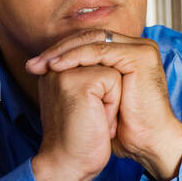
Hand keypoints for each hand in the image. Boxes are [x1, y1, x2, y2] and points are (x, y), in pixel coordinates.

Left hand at [26, 29, 181, 180]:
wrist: (148, 143)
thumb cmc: (125, 129)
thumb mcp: (98, 99)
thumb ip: (85, 80)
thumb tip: (52, 73)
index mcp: (129, 53)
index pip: (89, 42)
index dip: (61, 51)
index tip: (35, 65)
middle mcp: (137, 47)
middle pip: (89, 37)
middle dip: (58, 49)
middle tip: (33, 63)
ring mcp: (141, 49)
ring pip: (93, 41)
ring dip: (63, 51)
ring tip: (42, 65)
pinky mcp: (140, 56)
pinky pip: (101, 50)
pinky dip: (76, 56)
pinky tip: (57, 66)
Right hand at [30, 63, 121, 180]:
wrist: (68, 165)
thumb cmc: (80, 139)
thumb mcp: (84, 103)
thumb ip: (90, 80)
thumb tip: (114, 63)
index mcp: (54, 70)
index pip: (93, 59)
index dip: (103, 89)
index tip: (86, 115)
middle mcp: (56, 66)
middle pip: (104, 62)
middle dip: (106, 93)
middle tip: (91, 118)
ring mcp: (66, 72)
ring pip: (111, 71)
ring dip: (111, 99)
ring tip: (95, 119)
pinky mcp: (81, 82)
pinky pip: (114, 80)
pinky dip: (113, 104)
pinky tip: (98, 121)